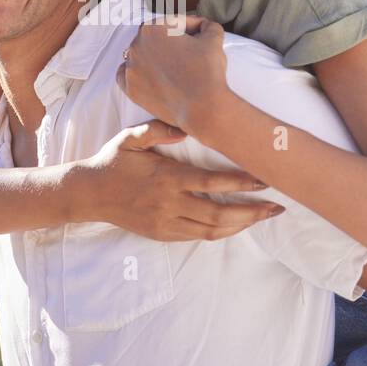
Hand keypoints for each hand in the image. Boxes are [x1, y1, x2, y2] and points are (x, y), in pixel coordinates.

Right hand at [67, 119, 283, 240]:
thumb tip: (185, 127)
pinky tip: (237, 226)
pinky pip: (198, 237)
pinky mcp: (163, 234)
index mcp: (167, 178)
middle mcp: (170, 204)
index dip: (242, 182)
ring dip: (242, 226)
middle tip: (277, 206)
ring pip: (212, 230)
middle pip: (220, 213)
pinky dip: (221, 233)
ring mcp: (167, 223)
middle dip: (252, 211)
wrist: (89, 195)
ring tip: (264, 217)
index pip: (212, 183)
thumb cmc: (113, 161)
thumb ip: (157, 129)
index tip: (266, 179)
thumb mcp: (130, 138)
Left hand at [117, 15, 230, 134]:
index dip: (192, 27)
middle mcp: (136, 45)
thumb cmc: (207, 70)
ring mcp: (130, 68)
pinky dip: (139, 74)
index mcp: (152, 28)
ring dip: (154, 57)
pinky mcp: (130, 89)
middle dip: (172, 42)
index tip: (201, 35)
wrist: (202, 106)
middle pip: (156, 39)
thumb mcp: (213, 38)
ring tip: (172, 66)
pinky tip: (153, 77)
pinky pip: (128, 76)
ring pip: (140, 56)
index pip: (174, 23)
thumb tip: (203, 26)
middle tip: (190, 52)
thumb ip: (207, 25)